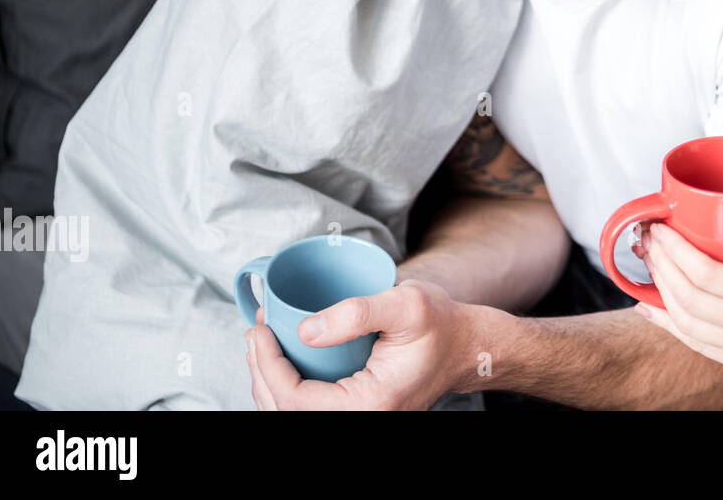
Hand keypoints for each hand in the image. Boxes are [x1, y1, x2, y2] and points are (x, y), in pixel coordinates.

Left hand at [245, 278, 470, 409]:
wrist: (467, 346)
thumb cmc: (442, 324)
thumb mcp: (405, 303)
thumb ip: (355, 312)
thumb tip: (303, 331)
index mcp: (372, 404)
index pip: (294, 399)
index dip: (266, 365)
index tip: (258, 330)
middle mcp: (364, 419)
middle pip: (285, 410)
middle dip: (260, 370)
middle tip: (256, 330)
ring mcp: (360, 418)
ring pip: (292, 412)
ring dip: (269, 379)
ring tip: (264, 341)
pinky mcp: (357, 411)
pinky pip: (309, 407)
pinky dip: (287, 384)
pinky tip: (284, 356)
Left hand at [633, 136, 722, 406]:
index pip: (706, 274)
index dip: (674, 250)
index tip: (660, 228)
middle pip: (688, 295)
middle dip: (660, 264)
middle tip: (648, 238)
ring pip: (685, 321)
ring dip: (659, 291)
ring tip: (649, 262)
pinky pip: (694, 343)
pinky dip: (668, 324)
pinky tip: (649, 307)